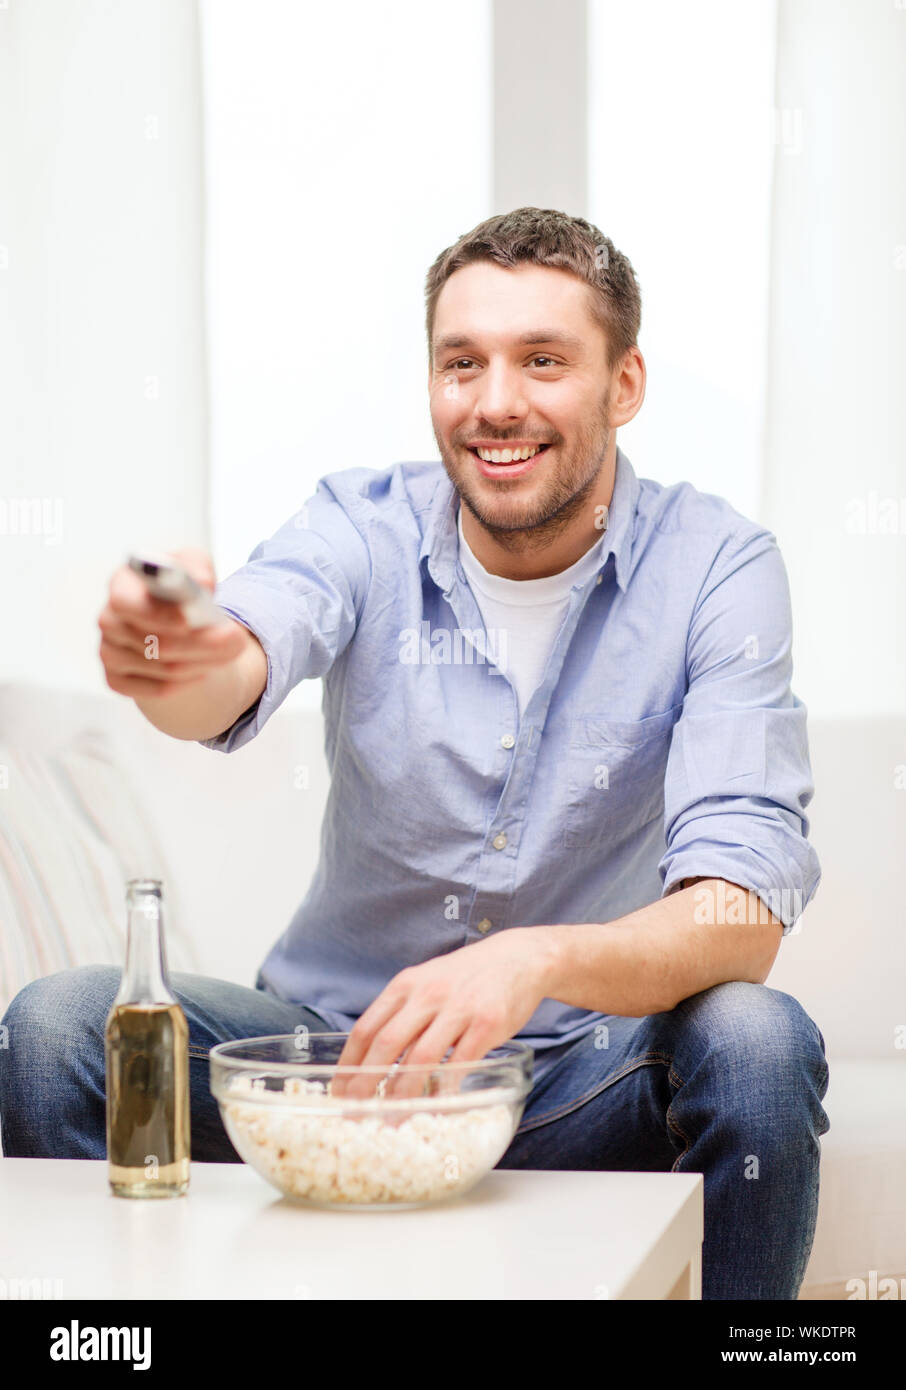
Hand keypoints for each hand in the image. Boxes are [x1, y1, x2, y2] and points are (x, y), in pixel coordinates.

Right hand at [98, 548, 246, 699]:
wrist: (170, 621)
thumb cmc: (177, 590)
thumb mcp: (191, 566)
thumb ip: (196, 567)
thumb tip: (202, 583)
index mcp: (122, 585)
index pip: (127, 603)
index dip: (158, 615)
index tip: (188, 620)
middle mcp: (109, 620)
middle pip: (155, 643)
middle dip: (202, 644)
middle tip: (237, 641)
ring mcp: (109, 652)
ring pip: (165, 669)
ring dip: (204, 661)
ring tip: (229, 651)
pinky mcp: (117, 680)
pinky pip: (159, 689)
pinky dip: (189, 681)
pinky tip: (203, 668)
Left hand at [332, 927, 554, 1101]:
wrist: (518, 958)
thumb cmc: (466, 977)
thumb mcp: (426, 981)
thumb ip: (401, 1012)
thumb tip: (370, 1054)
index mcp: (406, 985)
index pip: (367, 1026)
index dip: (349, 1062)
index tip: (339, 1090)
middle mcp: (428, 994)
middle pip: (387, 1044)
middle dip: (367, 1083)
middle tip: (355, 1111)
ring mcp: (458, 1009)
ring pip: (421, 1057)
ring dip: (403, 1093)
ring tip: (391, 1118)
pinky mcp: (487, 1024)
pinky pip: (460, 1063)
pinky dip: (445, 1088)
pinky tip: (436, 1105)